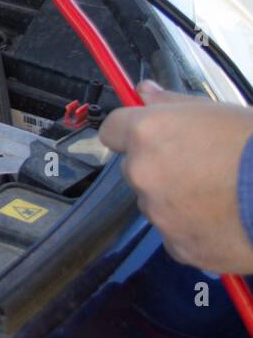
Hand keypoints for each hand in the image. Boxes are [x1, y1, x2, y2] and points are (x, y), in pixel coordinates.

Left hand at [100, 80, 252, 273]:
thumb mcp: (218, 111)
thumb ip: (171, 103)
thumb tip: (143, 91)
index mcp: (147, 133)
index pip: (112, 130)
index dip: (130, 132)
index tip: (148, 135)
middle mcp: (144, 173)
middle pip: (136, 169)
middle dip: (159, 168)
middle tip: (200, 166)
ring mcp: (159, 213)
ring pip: (155, 204)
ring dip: (175, 200)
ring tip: (220, 195)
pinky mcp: (178, 246)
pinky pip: (175, 235)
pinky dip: (192, 230)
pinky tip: (225, 220)